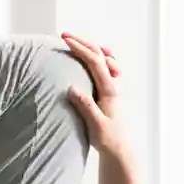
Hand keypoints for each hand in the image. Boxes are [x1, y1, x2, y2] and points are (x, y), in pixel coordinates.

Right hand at [62, 32, 126, 155]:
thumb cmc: (108, 139)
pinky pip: (105, 67)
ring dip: (90, 46)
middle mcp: (113, 84)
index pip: (96, 62)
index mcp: (110, 90)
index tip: (66, 41)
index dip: (81, 49)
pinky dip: (98, 56)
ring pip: (104, 58)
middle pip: (100, 54)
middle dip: (82, 42)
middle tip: (64, 35)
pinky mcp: (109, 91)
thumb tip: (72, 88)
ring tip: (75, 41)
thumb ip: (85, 106)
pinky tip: (92, 56)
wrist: (119, 149)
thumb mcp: (96, 125)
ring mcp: (113, 86)